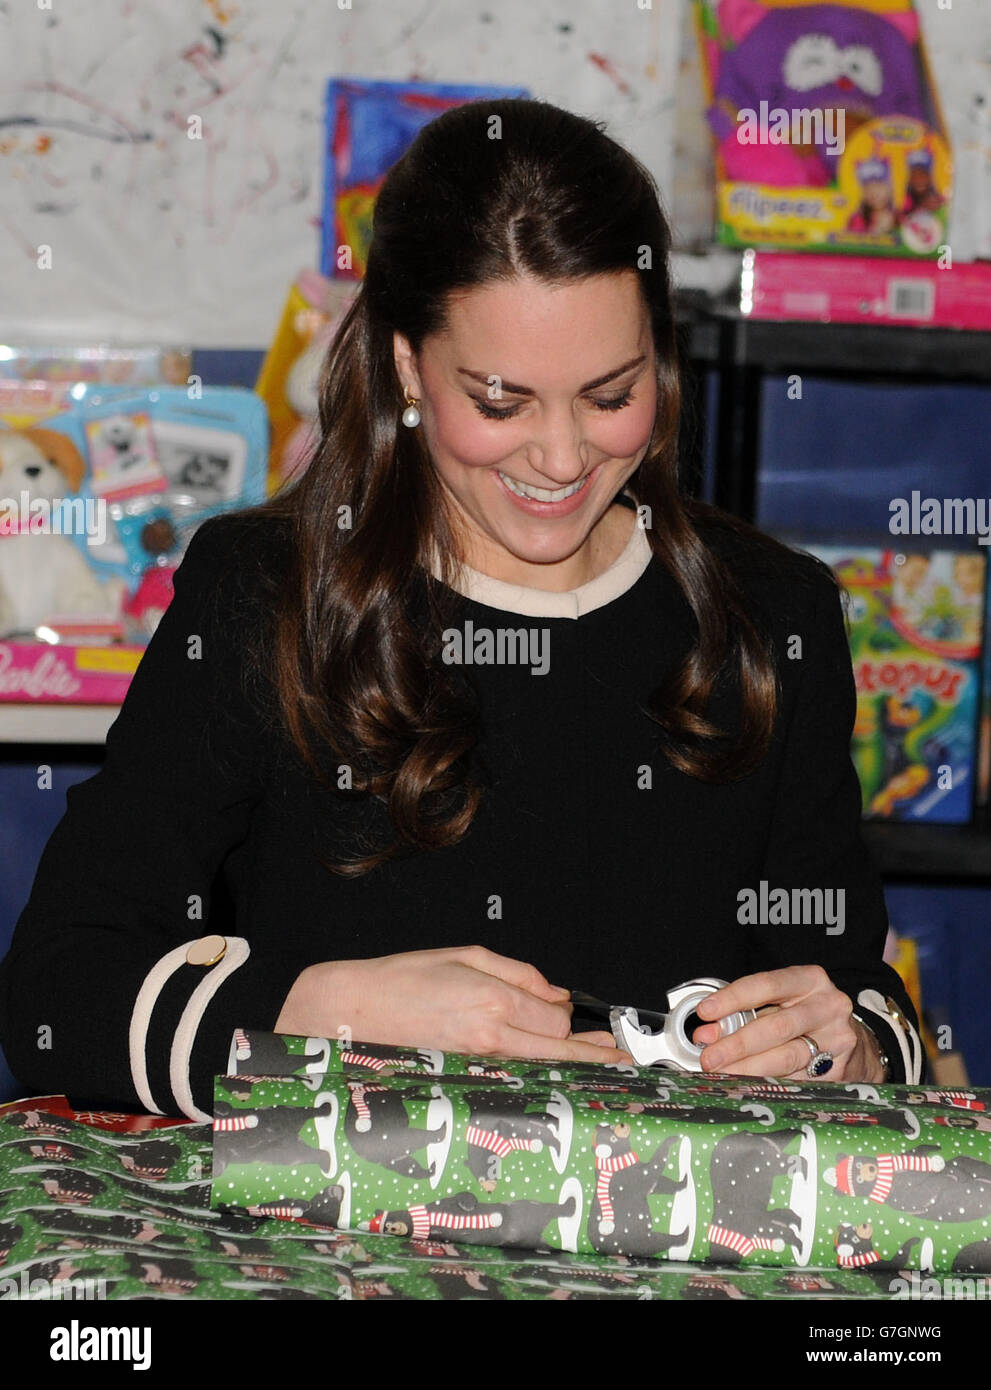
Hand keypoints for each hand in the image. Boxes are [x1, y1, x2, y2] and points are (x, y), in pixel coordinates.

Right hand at [275, 944, 631, 1065]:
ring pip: (540, 1068)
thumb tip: (552, 991)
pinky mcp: (463, 1078)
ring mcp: (477, 1062)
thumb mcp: (463, 956)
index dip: (571, 1014)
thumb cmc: (398, 980)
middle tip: (627, 1061)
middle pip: (558, 1048)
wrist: (349, 1012)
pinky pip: (512, 1079)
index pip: (555, 1013)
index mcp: (492, 998)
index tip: (584, 1017)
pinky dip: (535, 1078)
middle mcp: (490, 1034)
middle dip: (595, 1054)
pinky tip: (551, 1082)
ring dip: (572, 1069)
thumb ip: (516, 973)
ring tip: (604, 1074)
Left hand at [689, 965, 880, 1081]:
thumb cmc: (807, 1016)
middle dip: (737, 1043)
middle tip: (709, 1057)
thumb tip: (706, 1033)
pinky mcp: (840, 1068)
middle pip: (776, 1026)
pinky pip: (797, 1079)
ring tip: (723, 1074)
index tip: (705, 1012)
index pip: (766, 985)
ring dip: (749, 1068)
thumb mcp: (778, 1003)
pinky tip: (748, 1085)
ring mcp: (838, 1039)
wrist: (857, 1043)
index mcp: (810, 980)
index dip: (732, 998)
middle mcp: (828, 1006)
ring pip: (787, 1056)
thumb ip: (742, 1014)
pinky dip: (768, 1083)